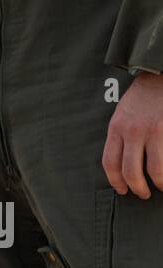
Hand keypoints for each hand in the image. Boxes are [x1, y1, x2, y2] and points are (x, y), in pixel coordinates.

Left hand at [103, 72, 162, 198]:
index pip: (110, 163)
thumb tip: (123, 161)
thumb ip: (121, 135)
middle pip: (130, 171)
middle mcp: (132, 131)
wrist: (160, 73)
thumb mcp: (123, 113)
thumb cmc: (145, 95)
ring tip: (161, 187)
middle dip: (136, 188)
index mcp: (116, 128)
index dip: (115, 181)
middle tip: (142, 194)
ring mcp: (153, 130)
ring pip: (154, 169)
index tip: (121, 190)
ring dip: (158, 183)